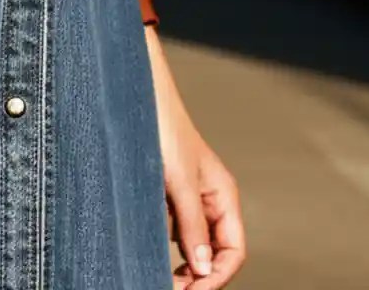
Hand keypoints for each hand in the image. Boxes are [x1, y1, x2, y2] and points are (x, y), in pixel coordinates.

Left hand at [145, 27, 245, 288]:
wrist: (135, 97)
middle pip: (214, 254)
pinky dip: (165, 249)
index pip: (233, 252)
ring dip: (181, 267)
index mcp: (222, 197)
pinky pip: (172, 232)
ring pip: (192, 246)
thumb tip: (202, 268)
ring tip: (160, 279)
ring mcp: (186, 199)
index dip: (216, 276)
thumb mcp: (178, 181)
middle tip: (170, 288)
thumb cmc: (161, 130)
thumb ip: (192, 224)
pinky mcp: (163, 195)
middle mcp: (208, 201)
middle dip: (198, 277)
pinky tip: (148, 254)